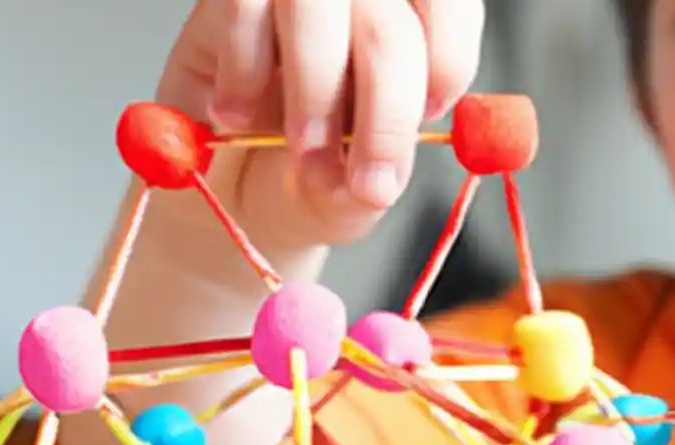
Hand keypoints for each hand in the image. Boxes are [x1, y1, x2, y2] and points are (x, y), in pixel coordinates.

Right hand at [152, 0, 483, 249]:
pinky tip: (237, 113)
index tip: (427, 118)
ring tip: (301, 145)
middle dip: (382, 110)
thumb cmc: (300, 173)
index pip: (450, 3)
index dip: (446, 60)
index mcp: (410, 22)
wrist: (224, 182)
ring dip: (312, 87)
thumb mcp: (348, 195)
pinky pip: (243, 7)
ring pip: (313, 1)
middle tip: (362, 180)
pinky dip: (244, 71)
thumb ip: (368, 188)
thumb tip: (371, 187)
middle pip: (387, 21)